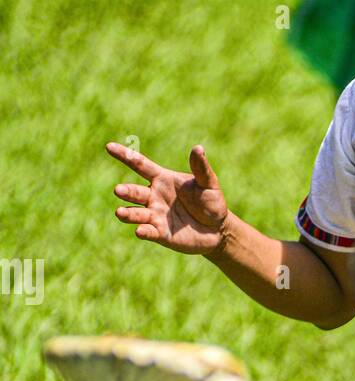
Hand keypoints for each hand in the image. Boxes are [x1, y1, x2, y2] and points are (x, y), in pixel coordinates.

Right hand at [107, 142, 228, 254]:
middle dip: (126, 191)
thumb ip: (201, 168)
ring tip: (120, 213)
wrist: (218, 230)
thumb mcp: (208, 184)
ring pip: (136, 213)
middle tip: (119, 190)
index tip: (109, 147)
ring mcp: (155, 215)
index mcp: (162, 179)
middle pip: (134, 191)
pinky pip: (148, 232)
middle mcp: (154, 196)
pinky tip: (140, 230)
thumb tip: (198, 148)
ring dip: (127, 213)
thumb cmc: (211, 202)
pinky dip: (143, 231)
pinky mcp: (160, 233)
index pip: (140, 165)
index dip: (125, 155)